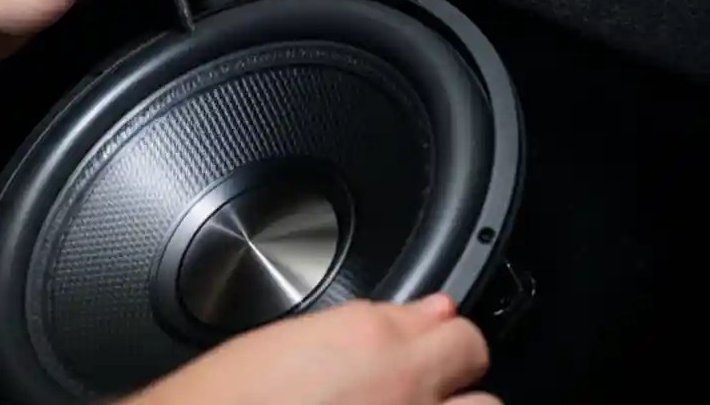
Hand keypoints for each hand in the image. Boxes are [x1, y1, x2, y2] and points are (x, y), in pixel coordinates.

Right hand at [125, 295, 496, 404]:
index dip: (442, 340)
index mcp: (376, 343)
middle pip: (480, 381)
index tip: (430, 346)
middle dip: (454, 382)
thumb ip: (378, 324)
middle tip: (414, 390)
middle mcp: (405, 393)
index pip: (460, 331)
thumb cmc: (229, 395)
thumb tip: (426, 313)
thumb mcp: (298, 337)